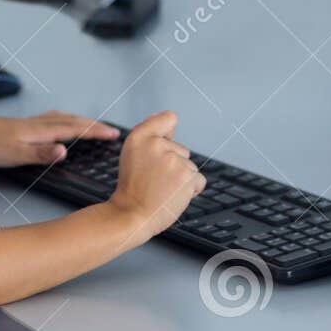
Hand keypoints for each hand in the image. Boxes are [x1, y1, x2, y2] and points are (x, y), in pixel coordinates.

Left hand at [0, 111, 118, 168]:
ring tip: (93, 125)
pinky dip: (66, 119)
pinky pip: (54, 118)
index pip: (76, 129)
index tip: (114, 134)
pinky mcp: (26, 124)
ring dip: (82, 121)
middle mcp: (41, 123)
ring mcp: (33, 122)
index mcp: (42, 131)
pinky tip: (61, 122)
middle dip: (94, 125)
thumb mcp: (17, 155)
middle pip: (74, 121)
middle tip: (111, 130)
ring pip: (65, 118)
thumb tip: (65, 151)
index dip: (96, 132)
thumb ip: (42, 154)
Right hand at [108, 111, 203, 238]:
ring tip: (162, 188)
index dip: (169, 132)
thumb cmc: (132, 186)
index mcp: (140, 136)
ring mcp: (173, 160)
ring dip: (180, 179)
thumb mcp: (132, 152)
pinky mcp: (186, 176)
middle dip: (173, 163)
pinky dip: (190, 190)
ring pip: (189, 166)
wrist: (131, 214)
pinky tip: (173, 195)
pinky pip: (198, 180)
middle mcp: (156, 143)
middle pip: (181, 150)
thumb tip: (166, 117)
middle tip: (154, 179)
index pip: (169, 118)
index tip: (161, 146)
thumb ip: (150, 132)